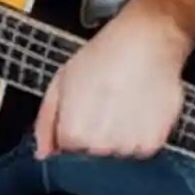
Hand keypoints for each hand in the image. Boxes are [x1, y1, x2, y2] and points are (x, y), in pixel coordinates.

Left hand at [33, 0, 194, 160]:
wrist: (147, 40)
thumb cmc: (104, 55)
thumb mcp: (61, 80)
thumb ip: (46, 120)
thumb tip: (42, 153)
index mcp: (74, 132)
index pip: (67, 149)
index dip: (74, 127)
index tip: (83, 108)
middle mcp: (100, 145)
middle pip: (92, 153)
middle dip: (95, 133)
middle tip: (104, 103)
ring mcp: (128, 146)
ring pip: (117, 152)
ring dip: (119, 135)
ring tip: (124, 103)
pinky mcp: (153, 143)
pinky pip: (141, 149)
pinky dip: (140, 134)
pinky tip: (139, 109)